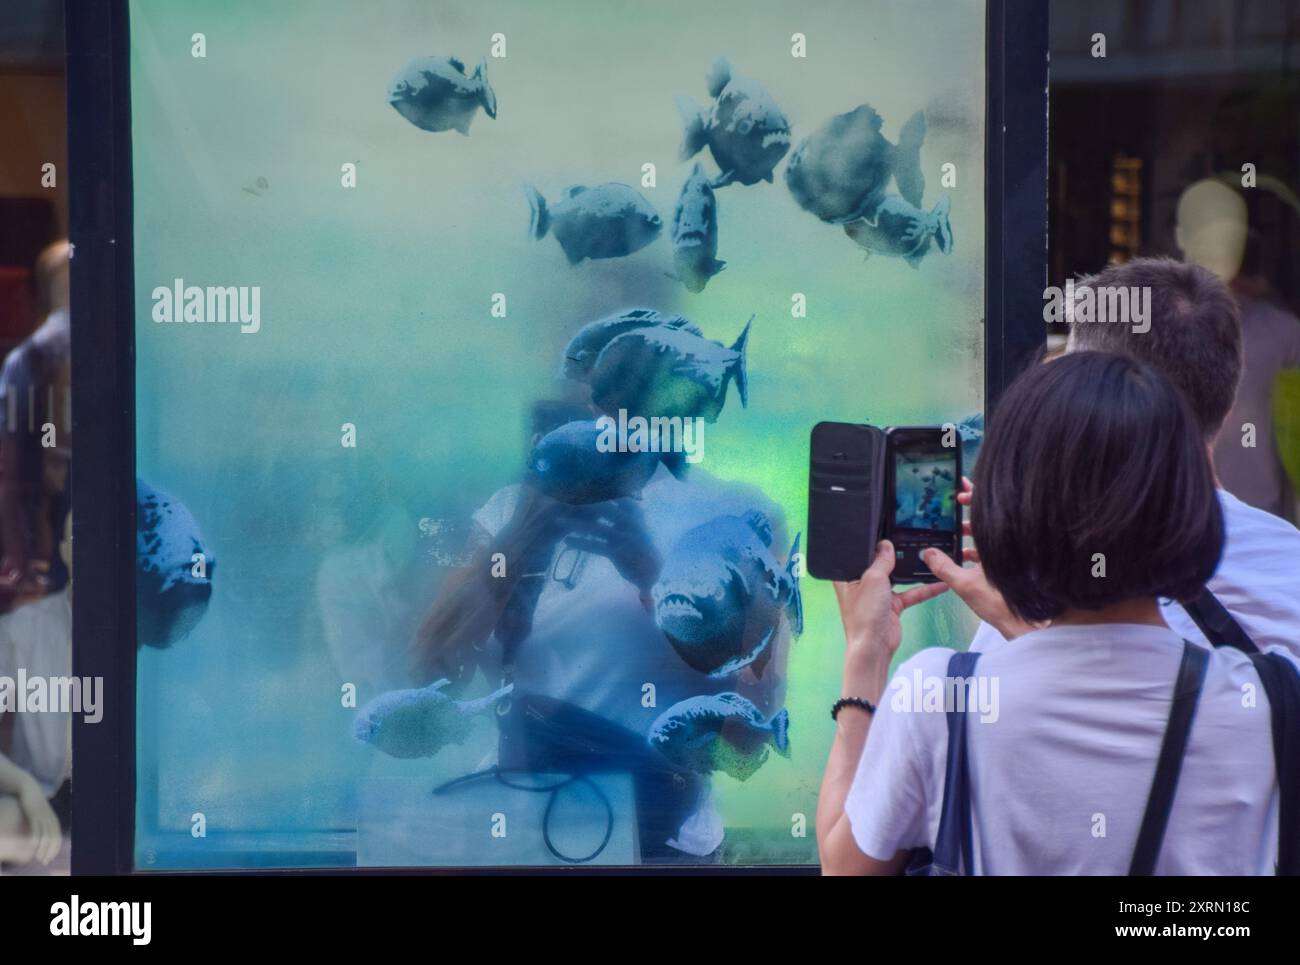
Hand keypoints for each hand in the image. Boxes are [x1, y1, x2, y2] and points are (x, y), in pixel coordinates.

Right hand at [18, 780, 60, 864]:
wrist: (30, 789)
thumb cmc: (34, 804)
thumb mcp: (42, 815)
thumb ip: (44, 824)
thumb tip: (43, 837)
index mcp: (54, 820)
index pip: (58, 839)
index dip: (54, 850)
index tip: (48, 859)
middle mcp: (51, 819)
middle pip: (53, 839)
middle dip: (50, 852)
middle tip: (44, 861)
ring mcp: (43, 817)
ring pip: (45, 835)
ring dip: (42, 848)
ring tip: (38, 857)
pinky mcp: (34, 814)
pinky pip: (36, 828)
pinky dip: (35, 838)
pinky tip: (33, 845)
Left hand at [560, 498, 661, 599]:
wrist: (651, 569)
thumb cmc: (637, 543)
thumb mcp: (630, 522)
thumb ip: (619, 508)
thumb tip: (603, 491)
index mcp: (634, 511)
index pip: (613, 494)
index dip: (594, 489)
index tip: (575, 485)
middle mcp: (631, 521)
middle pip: (603, 508)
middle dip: (582, 503)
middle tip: (562, 500)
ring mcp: (627, 537)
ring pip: (597, 527)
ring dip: (576, 524)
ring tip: (558, 521)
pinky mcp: (621, 553)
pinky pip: (597, 546)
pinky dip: (581, 543)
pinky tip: (567, 542)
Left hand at [833, 540, 947, 692]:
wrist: (874, 646)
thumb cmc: (864, 613)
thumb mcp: (873, 579)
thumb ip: (881, 560)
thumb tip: (886, 544)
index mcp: (847, 575)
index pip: (858, 553)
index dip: (870, 542)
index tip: (884, 527)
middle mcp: (861, 583)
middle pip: (879, 563)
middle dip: (893, 553)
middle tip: (909, 536)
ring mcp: (877, 594)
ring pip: (897, 577)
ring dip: (911, 570)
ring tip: (927, 555)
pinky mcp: (892, 606)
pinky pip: (910, 593)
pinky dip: (924, 589)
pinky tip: (940, 583)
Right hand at [925, 476, 1037, 639]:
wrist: (1024, 623)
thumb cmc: (1000, 604)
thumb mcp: (964, 585)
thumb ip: (943, 567)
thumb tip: (928, 553)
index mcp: (997, 543)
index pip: (986, 509)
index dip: (974, 495)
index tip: (961, 492)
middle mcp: (1006, 544)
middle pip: (987, 520)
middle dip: (969, 514)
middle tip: (955, 508)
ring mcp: (1008, 554)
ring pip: (989, 535)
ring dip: (972, 534)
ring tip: (955, 535)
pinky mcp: (1009, 565)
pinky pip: (991, 549)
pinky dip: (978, 549)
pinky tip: (964, 556)